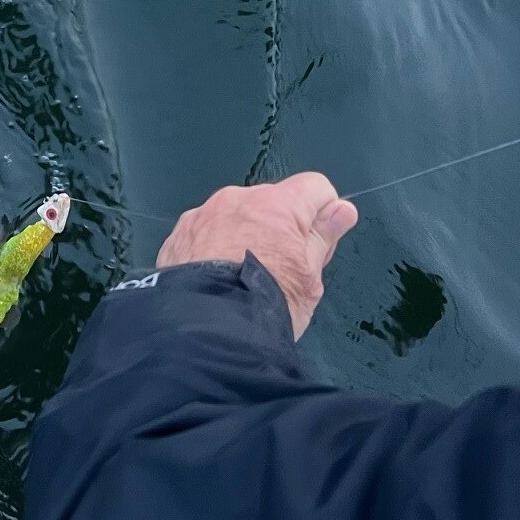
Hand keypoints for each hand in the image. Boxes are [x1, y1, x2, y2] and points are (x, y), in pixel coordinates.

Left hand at [155, 173, 357, 338]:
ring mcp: (202, 214)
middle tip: (279, 269)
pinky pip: (205, 230)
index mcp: (276, 204)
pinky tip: (214, 278)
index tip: (315, 245)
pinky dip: (213, 247)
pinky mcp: (177, 234)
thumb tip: (342, 210)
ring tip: (241, 276)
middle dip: (279, 226)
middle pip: (272, 202)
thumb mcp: (309, 278)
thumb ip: (324, 237)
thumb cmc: (268, 305)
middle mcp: (236, 199)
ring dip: (244, 234)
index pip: (314, 187)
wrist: (206, 332)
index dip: (322, 214)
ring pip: (235, 215)